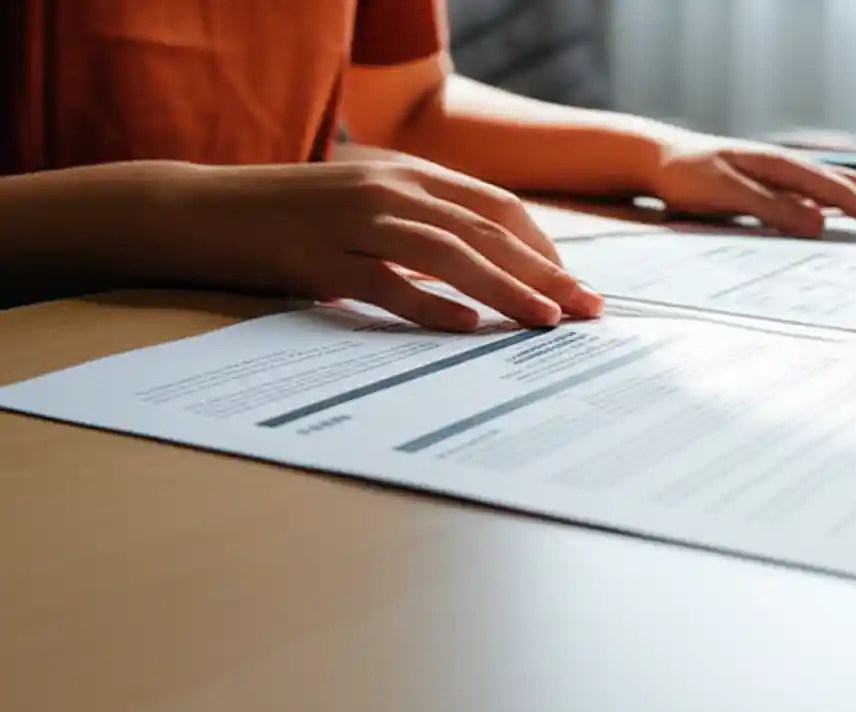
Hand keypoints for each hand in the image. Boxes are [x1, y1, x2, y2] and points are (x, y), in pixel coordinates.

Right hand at [134, 160, 603, 330]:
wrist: (201, 210)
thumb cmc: (291, 214)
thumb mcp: (365, 204)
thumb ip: (421, 224)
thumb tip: (481, 270)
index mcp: (407, 174)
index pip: (495, 207)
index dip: (541, 246)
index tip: (570, 283)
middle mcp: (390, 190)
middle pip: (486, 231)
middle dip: (545, 272)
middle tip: (587, 310)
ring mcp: (354, 221)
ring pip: (449, 255)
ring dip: (505, 289)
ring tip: (546, 321)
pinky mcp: (319, 259)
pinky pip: (386, 284)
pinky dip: (429, 305)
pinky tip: (465, 326)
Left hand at [648, 133, 855, 238]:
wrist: (662, 159)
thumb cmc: (686, 174)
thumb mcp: (721, 192)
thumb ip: (768, 207)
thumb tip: (818, 223)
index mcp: (784, 165)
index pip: (839, 192)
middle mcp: (795, 168)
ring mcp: (792, 178)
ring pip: (850, 191)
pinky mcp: (785, 190)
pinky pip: (831, 200)